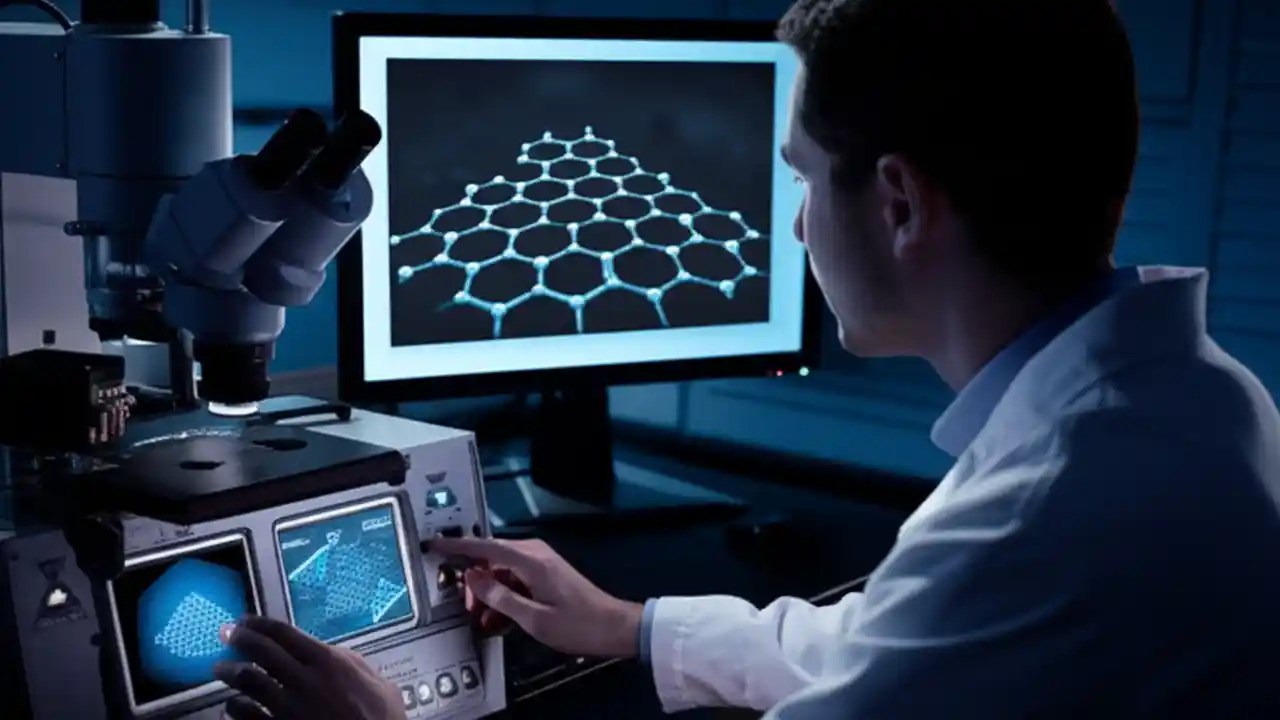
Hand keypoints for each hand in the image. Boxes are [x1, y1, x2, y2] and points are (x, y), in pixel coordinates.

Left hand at [214, 615, 405, 719]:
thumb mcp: (379, 683)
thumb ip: (351, 665)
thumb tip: (332, 653)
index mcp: (328, 662)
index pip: (284, 633)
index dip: (260, 623)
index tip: (245, 620)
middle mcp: (303, 680)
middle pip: (261, 651)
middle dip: (239, 639)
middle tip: (226, 634)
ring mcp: (287, 709)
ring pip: (247, 681)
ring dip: (230, 671)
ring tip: (221, 668)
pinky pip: (246, 716)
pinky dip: (235, 708)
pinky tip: (232, 706)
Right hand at [428, 537, 642, 657]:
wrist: (613, 626)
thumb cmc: (578, 624)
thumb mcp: (532, 619)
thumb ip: (499, 597)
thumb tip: (473, 578)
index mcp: (531, 561)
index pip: (486, 546)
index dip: (458, 546)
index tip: (435, 545)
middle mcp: (536, 554)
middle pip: (492, 555)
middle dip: (474, 578)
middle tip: (466, 603)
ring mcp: (542, 561)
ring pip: (502, 567)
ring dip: (489, 589)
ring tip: (483, 614)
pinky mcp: (546, 571)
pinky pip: (515, 575)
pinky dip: (504, 592)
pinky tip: (500, 614)